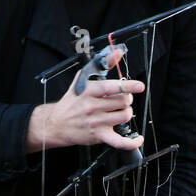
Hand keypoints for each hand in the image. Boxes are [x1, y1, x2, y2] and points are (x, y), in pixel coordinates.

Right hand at [26, 69, 144, 153]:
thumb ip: (103, 65)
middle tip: (123, 100)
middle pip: (122, 102)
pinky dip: (131, 142)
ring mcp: (96, 122)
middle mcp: (92, 106)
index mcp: (89, 90)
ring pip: (124, 116)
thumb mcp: (83, 79)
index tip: (139, 86)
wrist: (56, 123)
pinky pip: (119, 142)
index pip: (112, 87)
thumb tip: (118, 52)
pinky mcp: (98, 136)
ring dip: (126, 113)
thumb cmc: (72, 101)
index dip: (128, 86)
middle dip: (127, 100)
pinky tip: (138, 139)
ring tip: (120, 112)